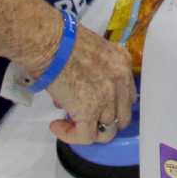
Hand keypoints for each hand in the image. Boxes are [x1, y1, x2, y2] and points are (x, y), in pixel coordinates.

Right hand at [44, 19, 136, 145]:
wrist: (48, 41)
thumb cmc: (61, 40)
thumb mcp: (90, 51)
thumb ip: (94, 72)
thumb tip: (77, 94)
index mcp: (122, 62)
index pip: (128, 95)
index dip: (113, 105)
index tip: (98, 107)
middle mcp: (120, 80)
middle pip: (122, 116)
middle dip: (104, 121)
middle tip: (86, 119)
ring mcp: (107, 97)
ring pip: (106, 131)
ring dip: (88, 130)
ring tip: (69, 124)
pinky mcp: (89, 110)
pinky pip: (86, 137)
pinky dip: (71, 136)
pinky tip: (57, 126)